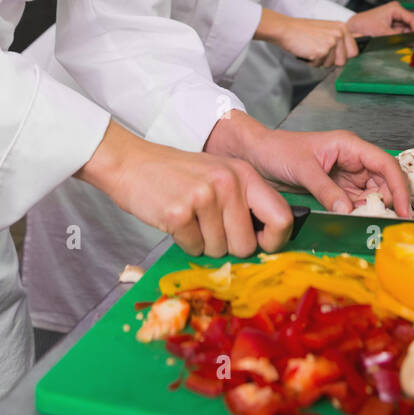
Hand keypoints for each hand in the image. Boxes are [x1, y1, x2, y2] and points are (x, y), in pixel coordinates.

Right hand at [78, 120, 293, 256]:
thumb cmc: (178, 175)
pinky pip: (193, 249)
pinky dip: (184, 243)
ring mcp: (204, 196)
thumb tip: (267, 241)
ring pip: (219, 251)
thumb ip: (244, 202)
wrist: (132, 163)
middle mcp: (228, 183)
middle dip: (228, 247)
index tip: (259, 245)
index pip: (282, 217)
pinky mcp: (179, 212)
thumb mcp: (220, 175)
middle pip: (247, 245)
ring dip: (203, 243)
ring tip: (190, 218)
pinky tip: (175, 220)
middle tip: (210, 229)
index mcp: (244, 174)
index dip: (274, 241)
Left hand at [208, 114, 410, 216]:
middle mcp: (352, 160)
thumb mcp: (303, 169)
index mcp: (349, 145)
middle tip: (394, 225)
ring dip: (376, 210)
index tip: (404, 209)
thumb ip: (326, 190)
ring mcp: (345, 175)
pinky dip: (361, 213)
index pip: (384, 163)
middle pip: (383, 180)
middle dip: (391, 201)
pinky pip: (356, 202)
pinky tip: (361, 225)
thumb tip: (349, 211)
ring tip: (379, 228)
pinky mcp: (336, 189)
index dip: (398, 186)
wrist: (256, 155)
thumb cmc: (278, 150)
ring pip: (372, 194)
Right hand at [258, 9, 358, 66]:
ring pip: (331, 65)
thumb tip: (353, 49)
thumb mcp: (326, 29)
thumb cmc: (303, 30)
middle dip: (331, 60)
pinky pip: (319, 65)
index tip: (333, 53)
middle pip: (343, 61)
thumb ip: (340, 39)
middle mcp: (339, 34)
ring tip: (311, 48)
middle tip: (319, 50)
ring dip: (320, 61)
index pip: (354, 51)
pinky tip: (307, 51)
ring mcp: (331, 43)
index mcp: (342, 27)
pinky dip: (312, 62)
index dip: (343, 56)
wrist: (286, 29)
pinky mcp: (322, 51)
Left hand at [347, 1, 413, 38]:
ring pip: (411, 26)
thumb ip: (397, 37)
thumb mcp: (382, 32)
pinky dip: (409, 37)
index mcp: (395, 8)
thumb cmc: (364, 25)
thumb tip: (410, 42)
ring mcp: (396, 18)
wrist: (353, 27)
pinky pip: (405, 31)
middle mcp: (397, 11)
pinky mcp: (394, 25)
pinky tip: (411, 43)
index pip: (412, 18)